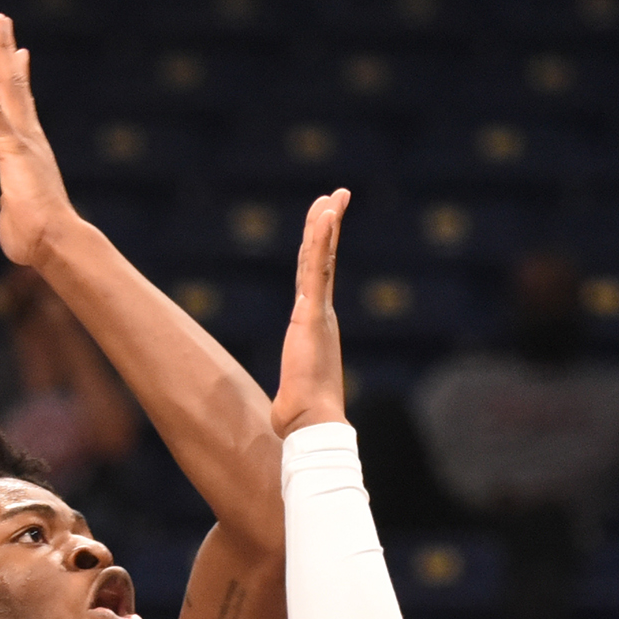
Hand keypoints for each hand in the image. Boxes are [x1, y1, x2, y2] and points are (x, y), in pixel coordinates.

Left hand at [0, 13, 82, 269]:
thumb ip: (9, 201)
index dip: (15, 79)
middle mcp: (30, 136)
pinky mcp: (15, 148)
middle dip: (8, 51)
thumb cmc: (34, 240)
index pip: (18, 107)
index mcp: (27, 150)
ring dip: (2, 51)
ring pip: (11, 86)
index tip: (17, 54)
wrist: (54, 244)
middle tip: (2, 21)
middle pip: (17, 84)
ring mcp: (24, 139)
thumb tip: (8, 206)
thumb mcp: (15, 212)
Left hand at [271, 191, 352, 438]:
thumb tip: (281, 415)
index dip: (320, 248)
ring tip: (333, 196)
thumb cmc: (302, 414)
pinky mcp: (312, 314)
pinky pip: (318, 268)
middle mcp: (321, 313)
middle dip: (328, 225)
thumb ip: (291, 392)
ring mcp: (318, 312)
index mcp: (315, 325)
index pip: (316, 278)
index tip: (326, 223)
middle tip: (337, 196)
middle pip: (322, 259)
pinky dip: (323, 240)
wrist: (312, 423)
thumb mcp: (292, 392)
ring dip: (326, 224)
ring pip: (321, 258)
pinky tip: (327, 215)